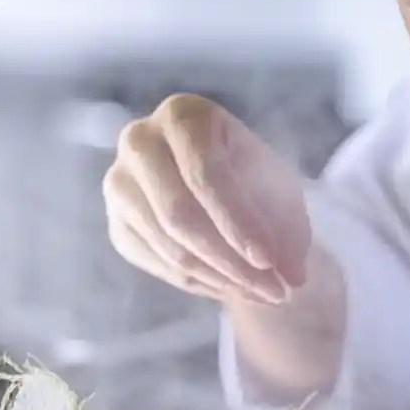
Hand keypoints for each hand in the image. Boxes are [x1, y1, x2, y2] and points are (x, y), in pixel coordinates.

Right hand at [103, 93, 310, 304]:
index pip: (205, 174)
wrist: (217, 183)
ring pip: (168, 246)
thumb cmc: (250, 174)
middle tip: (275, 291)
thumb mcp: (279, 188)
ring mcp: (119, 184)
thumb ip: (288, 227)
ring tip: (262, 294)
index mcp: (182, 115)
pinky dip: (199, 283)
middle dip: (231, 261)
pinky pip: (157, 264)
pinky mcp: (116, 223)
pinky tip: (231, 286)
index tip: (270, 261)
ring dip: (221, 278)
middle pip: (179, 214)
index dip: (238, 221)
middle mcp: (139, 142)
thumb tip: (293, 275)